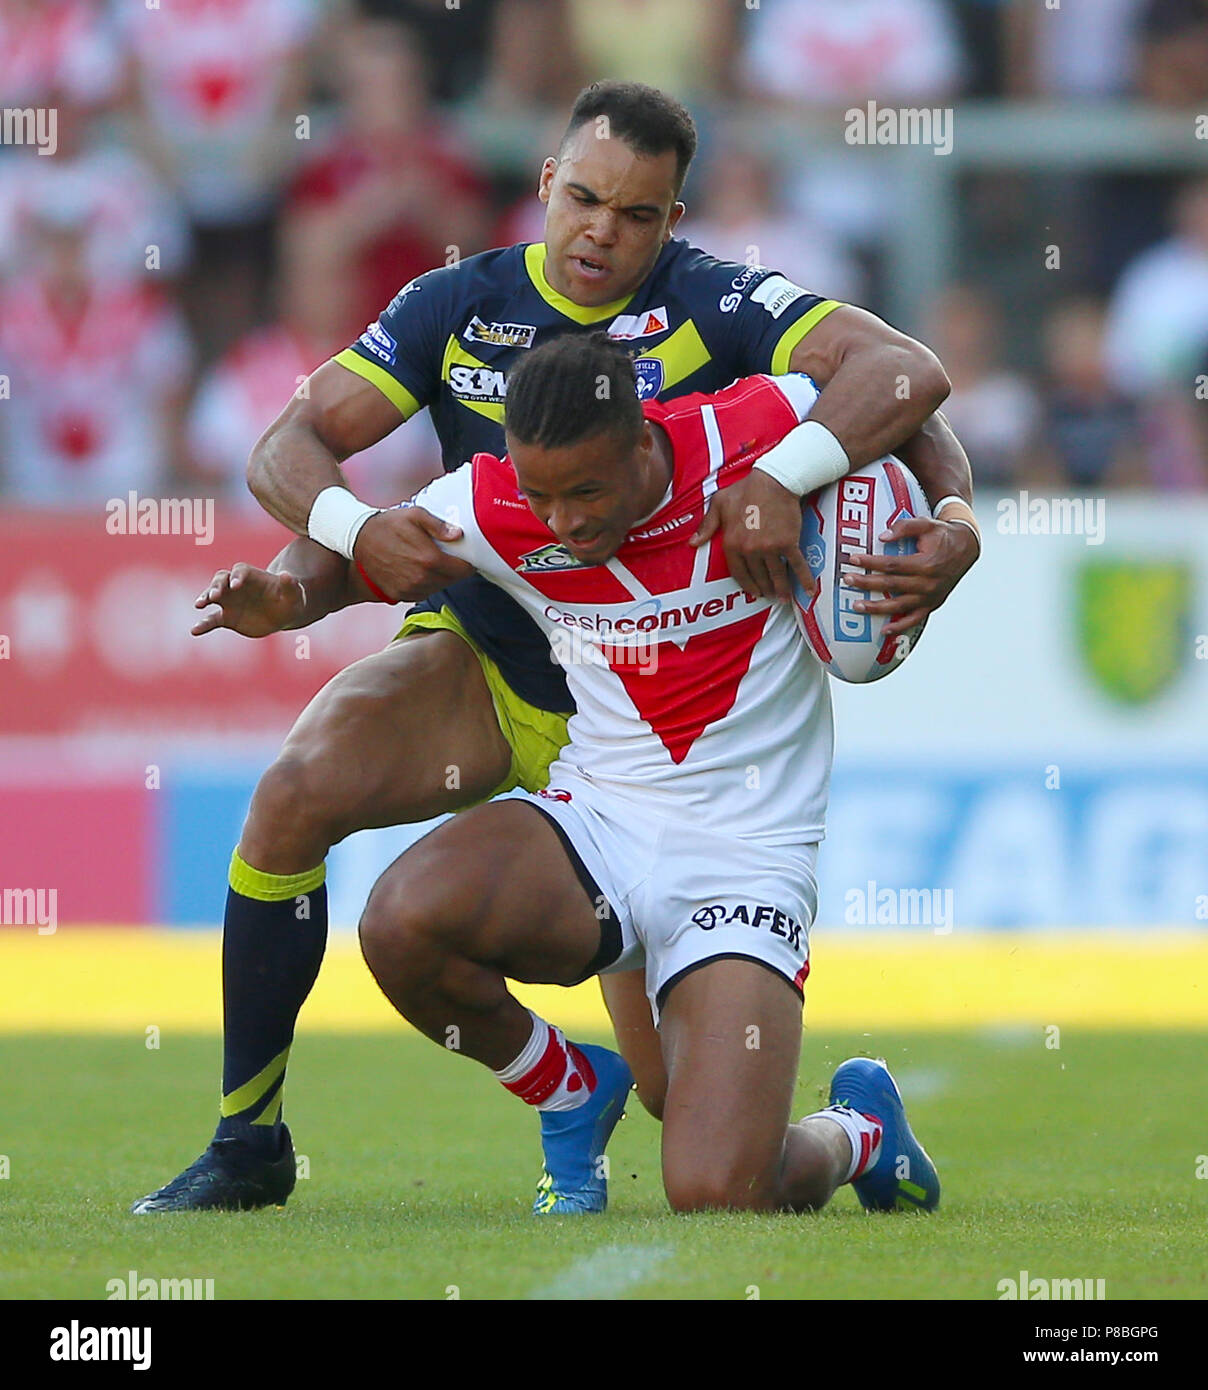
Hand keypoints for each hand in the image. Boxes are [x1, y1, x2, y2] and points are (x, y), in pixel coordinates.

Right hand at [193, 564, 303, 637]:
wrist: (282, 615)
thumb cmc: (289, 599)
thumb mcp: (294, 594)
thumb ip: (290, 585)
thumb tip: (286, 575)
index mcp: (252, 576)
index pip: (240, 571)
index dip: (237, 576)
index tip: (236, 585)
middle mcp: (236, 586)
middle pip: (221, 579)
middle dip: (216, 586)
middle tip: (214, 596)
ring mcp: (229, 601)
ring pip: (211, 595)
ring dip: (204, 597)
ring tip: (200, 604)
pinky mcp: (226, 617)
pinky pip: (211, 620)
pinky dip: (203, 624)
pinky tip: (194, 631)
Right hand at [353, 506, 473, 601]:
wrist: (359, 539)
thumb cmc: (388, 524)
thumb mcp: (415, 514)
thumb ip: (438, 525)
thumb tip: (458, 534)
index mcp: (429, 559)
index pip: (462, 570)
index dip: (469, 564)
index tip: (468, 558)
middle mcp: (421, 578)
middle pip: (452, 580)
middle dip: (456, 570)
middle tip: (453, 558)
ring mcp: (410, 589)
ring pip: (438, 588)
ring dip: (441, 578)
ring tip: (436, 563)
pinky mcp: (400, 594)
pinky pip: (423, 593)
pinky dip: (426, 584)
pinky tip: (421, 571)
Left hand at [689, 470, 814, 600]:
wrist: (773, 480)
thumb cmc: (745, 490)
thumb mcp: (719, 504)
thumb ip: (706, 525)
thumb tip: (692, 543)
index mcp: (732, 543)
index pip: (738, 572)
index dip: (746, 584)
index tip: (753, 591)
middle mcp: (749, 550)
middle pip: (758, 576)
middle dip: (764, 588)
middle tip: (769, 595)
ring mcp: (770, 548)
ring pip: (776, 575)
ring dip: (782, 589)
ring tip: (784, 598)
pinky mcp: (788, 543)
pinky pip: (797, 565)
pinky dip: (804, 579)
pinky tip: (809, 591)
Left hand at [845, 516, 978, 637]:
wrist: (966, 548)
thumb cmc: (942, 534)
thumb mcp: (927, 524)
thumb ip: (905, 527)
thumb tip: (882, 536)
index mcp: (926, 563)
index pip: (892, 565)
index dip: (871, 562)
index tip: (853, 559)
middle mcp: (928, 582)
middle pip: (892, 585)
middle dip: (867, 583)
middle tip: (847, 580)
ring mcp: (930, 596)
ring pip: (900, 605)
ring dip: (877, 608)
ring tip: (856, 606)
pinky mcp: (932, 604)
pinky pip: (915, 619)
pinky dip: (900, 627)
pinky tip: (884, 631)